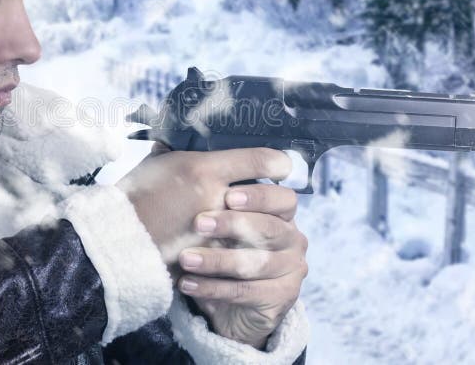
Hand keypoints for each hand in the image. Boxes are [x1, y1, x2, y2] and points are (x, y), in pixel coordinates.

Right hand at [115, 142, 293, 264]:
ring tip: (264, 222)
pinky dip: (250, 249)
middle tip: (276, 195)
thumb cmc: (132, 198)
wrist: (115, 242)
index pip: (261, 159)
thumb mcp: (155, 165)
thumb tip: (181, 139)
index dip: (277, 161)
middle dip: (278, 197)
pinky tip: (248, 246)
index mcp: (204, 169)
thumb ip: (176, 152)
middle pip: (273, 196)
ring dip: (267, 225)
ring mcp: (221, 233)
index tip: (281, 165)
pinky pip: (247, 252)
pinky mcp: (215, 259)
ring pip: (265, 227)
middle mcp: (218, 199)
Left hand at [176, 182, 307, 348]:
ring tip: (185, 258)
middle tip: (199, 223)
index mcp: (282, 213)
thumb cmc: (221, 249)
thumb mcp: (219, 223)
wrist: (230, 305)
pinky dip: (213, 288)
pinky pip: (245, 291)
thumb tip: (181, 169)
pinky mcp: (281, 298)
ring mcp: (291, 270)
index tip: (228, 196)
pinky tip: (187, 283)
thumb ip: (214, 198)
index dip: (258, 196)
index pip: (282, 198)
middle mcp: (293, 239)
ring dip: (216, 260)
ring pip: (255, 263)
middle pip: (268, 228)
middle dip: (232, 224)